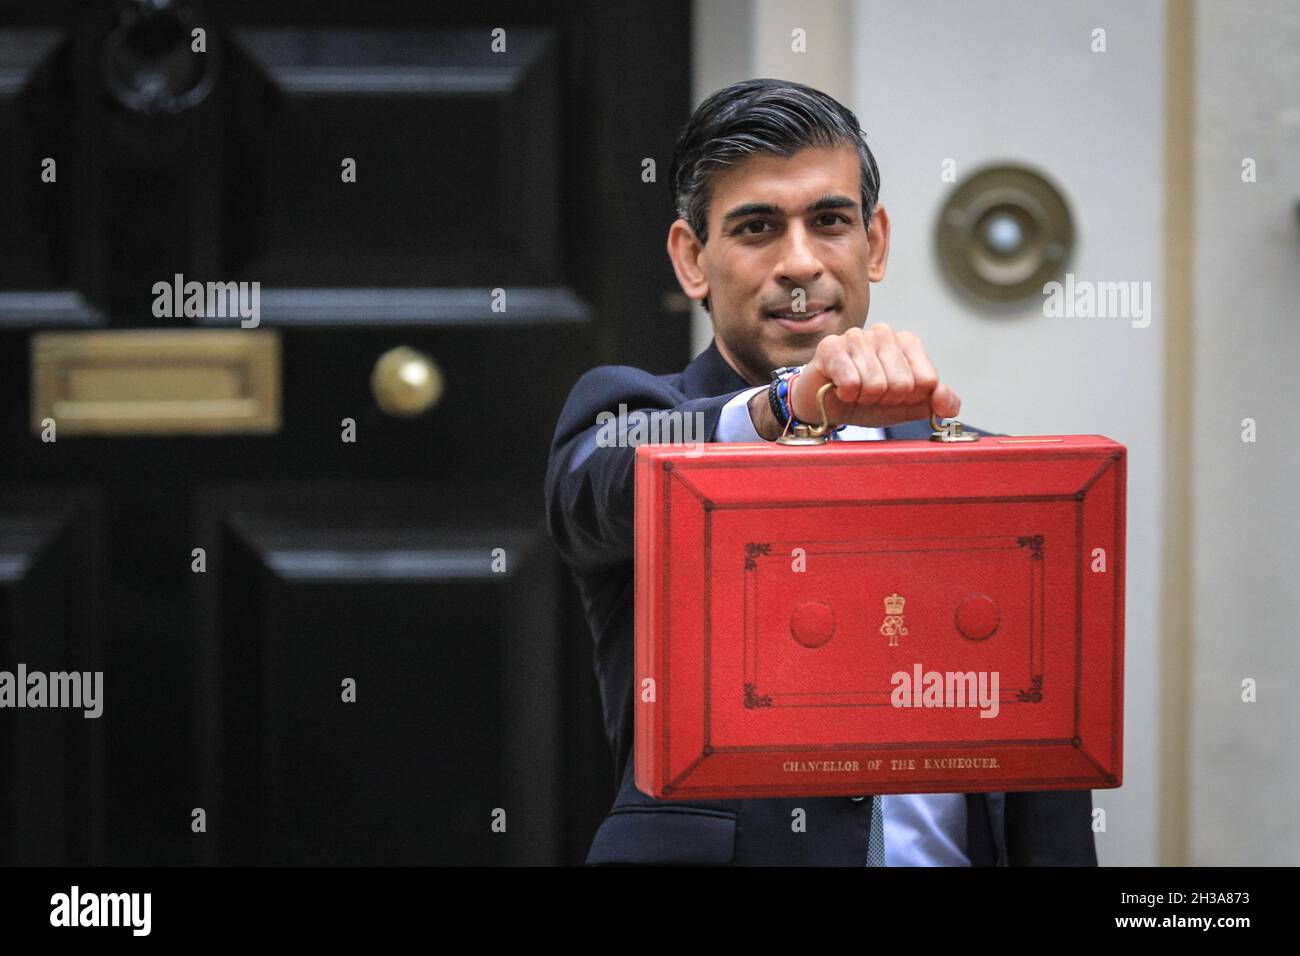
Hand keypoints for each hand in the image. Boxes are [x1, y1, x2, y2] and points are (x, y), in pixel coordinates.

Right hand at [788, 324, 959, 428]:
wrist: (824, 405)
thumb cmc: (865, 400)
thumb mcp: (905, 407)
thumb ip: (934, 404)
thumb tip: (948, 404)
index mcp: (908, 343)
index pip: (927, 381)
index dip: (909, 399)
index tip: (892, 396)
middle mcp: (884, 333)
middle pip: (903, 384)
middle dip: (885, 399)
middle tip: (869, 394)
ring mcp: (857, 336)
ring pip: (877, 385)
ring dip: (864, 398)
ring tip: (854, 391)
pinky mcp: (831, 347)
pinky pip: (852, 382)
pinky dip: (847, 395)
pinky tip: (839, 387)